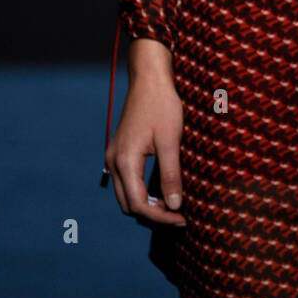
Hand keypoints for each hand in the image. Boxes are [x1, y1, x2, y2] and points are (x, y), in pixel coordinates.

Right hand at [104, 38, 185, 227]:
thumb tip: (174, 206)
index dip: (161, 217)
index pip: (139, 204)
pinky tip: (163, 190)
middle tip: (180, 215)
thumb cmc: (162, 105)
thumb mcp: (171, 140)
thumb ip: (171, 174)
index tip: (183, 219)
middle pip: (129, 204)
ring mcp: (114, 157)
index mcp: (125, 161)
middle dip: (153, 214)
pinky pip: (128, 181)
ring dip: (148, 204)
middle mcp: (114, 162)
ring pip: (127, 195)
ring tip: (174, 205)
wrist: (149, 78)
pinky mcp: (120, 151)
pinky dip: (143, 192)